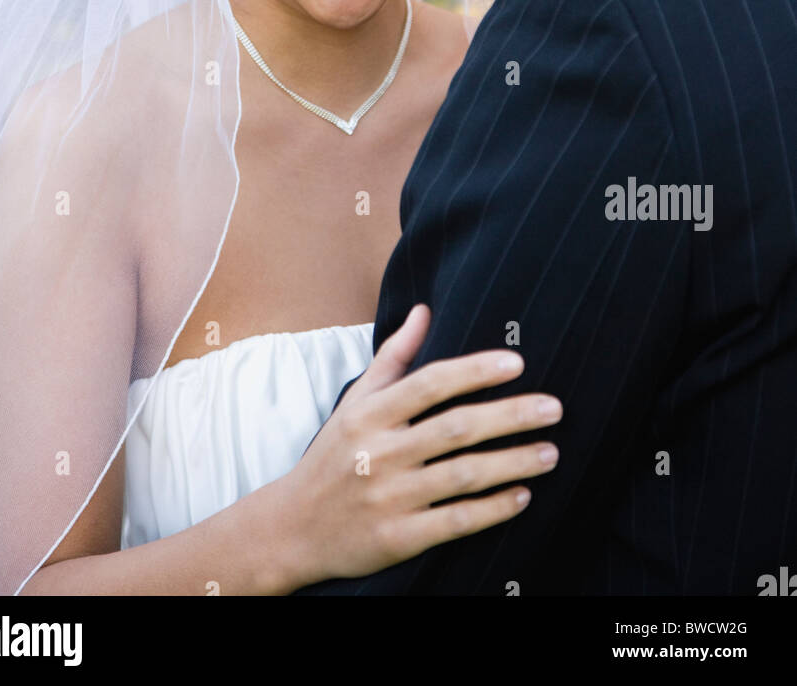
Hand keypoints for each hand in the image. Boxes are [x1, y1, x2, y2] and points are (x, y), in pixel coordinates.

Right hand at [283, 303, 561, 585]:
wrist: (292, 527)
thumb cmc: (334, 455)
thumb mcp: (355, 401)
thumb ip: (394, 356)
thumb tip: (425, 309)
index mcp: (369, 414)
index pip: (430, 382)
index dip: (475, 370)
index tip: (517, 362)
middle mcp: (380, 452)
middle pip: (456, 428)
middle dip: (510, 415)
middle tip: (554, 407)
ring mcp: (389, 497)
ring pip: (463, 475)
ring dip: (513, 463)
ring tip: (550, 452)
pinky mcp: (397, 538)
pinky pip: (456, 521)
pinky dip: (493, 508)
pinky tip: (523, 496)